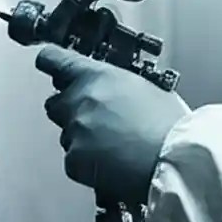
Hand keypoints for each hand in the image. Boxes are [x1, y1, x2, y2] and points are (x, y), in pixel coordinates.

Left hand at [36, 45, 190, 202]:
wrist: (174, 160)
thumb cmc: (169, 124)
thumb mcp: (146, 86)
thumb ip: (116, 84)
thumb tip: (111, 89)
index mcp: (96, 76)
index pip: (55, 60)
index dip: (50, 61)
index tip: (47, 62)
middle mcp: (79, 100)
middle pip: (56, 102)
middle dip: (71, 109)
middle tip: (99, 119)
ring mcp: (74, 131)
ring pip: (66, 133)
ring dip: (82, 137)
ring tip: (114, 145)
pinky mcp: (74, 160)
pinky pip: (73, 159)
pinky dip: (87, 162)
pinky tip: (111, 162)